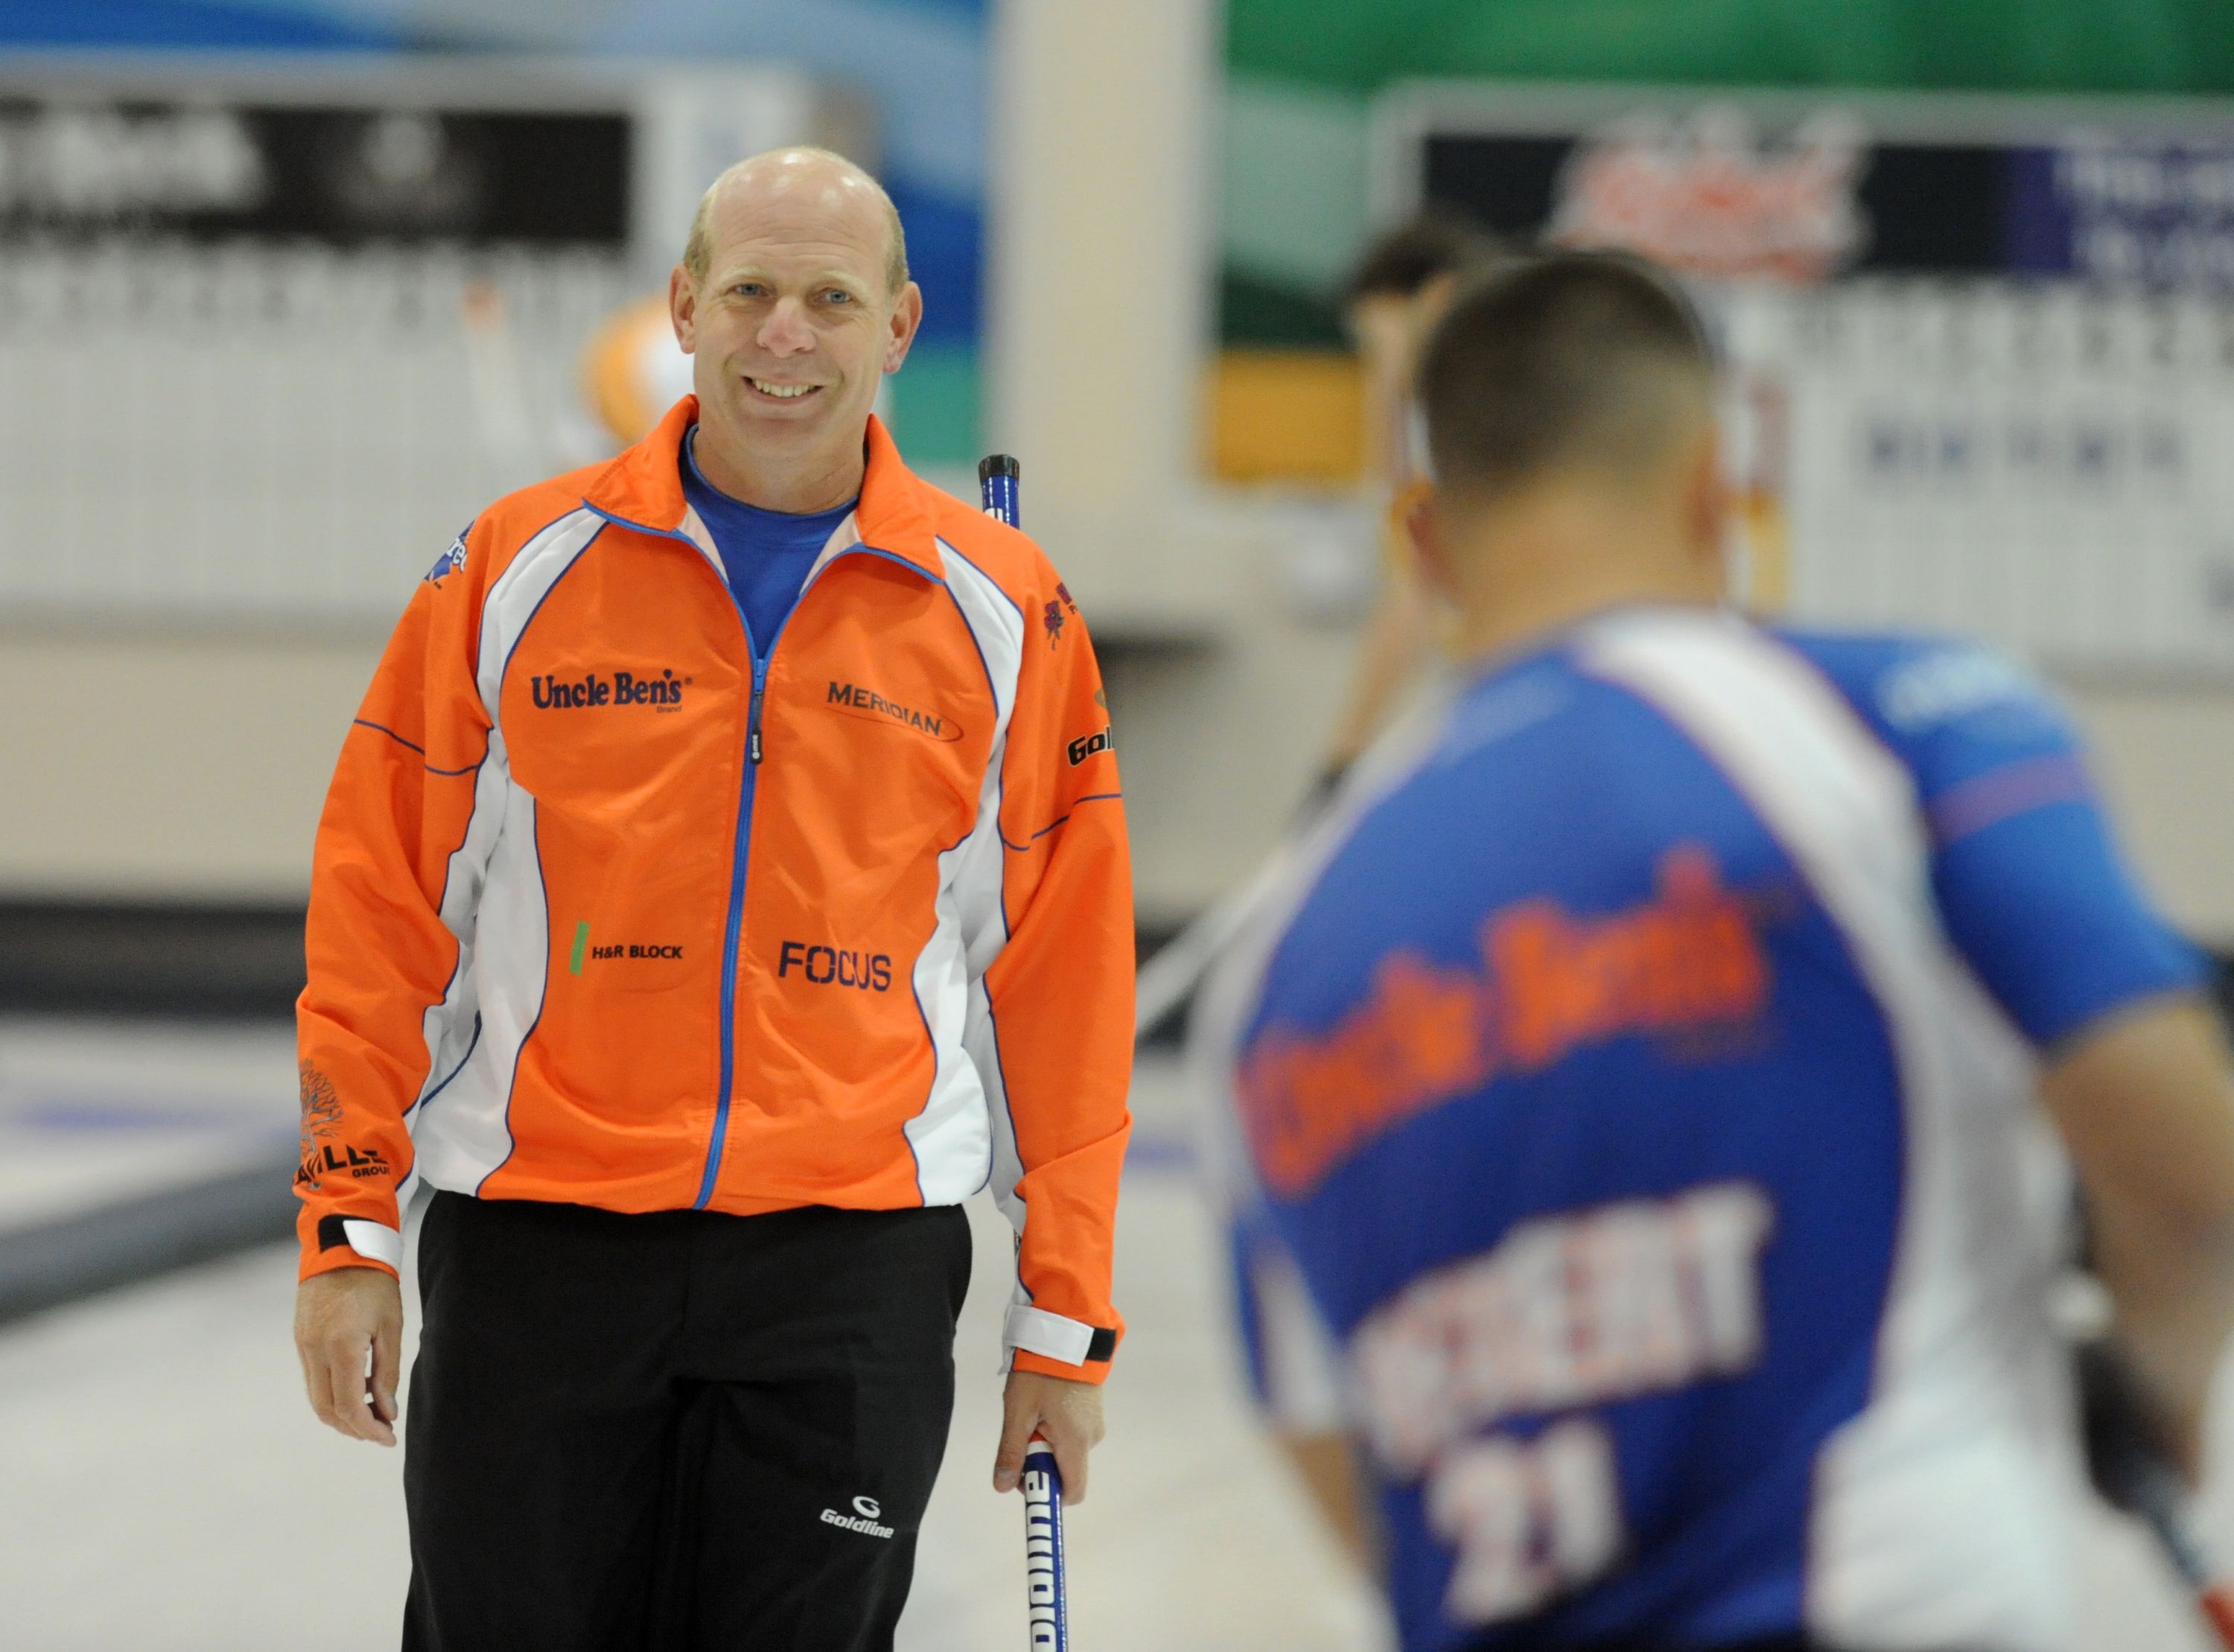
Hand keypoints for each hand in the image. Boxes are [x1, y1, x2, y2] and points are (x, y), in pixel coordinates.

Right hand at [294, 1265, 403, 1446]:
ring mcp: (303, 1346)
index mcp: (342, 1347)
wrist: (341, 1247)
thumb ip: (387, 1371)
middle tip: (380, 1432)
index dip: (368, 1429)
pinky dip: (332, 1395)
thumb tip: (386, 1410)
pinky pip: (312, 1380)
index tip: (388, 1439)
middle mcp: (315, 1351)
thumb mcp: (391, 1325)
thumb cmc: (374, 1283)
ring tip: (370, 1416)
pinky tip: (355, 1391)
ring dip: (341, 1415)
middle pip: (328, 1410)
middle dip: (354, 1428)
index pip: (349, 1406)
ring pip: (316, 1398)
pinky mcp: (299, 1340)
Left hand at [993, 1369, 1104, 1504]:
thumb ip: (1011, 1451)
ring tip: (1031, 1410)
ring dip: (1047, 1442)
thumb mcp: (1018, 1411)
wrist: (1068, 1332)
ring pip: (1067, 1450)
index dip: (1049, 1494)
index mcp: (1076, 1443)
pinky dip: (1056, 1428)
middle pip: (1065, 1470)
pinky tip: (1044, 1403)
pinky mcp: (1093, 1409)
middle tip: (1021, 1435)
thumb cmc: (1041, 1372)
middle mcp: (1092, 1438)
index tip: (1027, 1478)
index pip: (1073, 1492)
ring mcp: (1095, 1423)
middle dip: (1040, 1463)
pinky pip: (1073, 1433)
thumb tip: (1003, 1488)